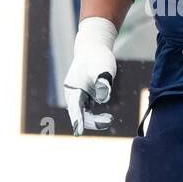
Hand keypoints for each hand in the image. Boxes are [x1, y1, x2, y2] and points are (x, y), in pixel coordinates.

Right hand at [63, 17, 116, 134]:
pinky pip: (87, 112)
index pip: (74, 107)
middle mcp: (73, 94)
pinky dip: (96, 117)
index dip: (77, 120)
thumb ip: (103, 81)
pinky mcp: (84, 97)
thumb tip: (103, 98)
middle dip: (92, 122)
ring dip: (95, 121)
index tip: (78, 132)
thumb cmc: (99, 58)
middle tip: (109, 121)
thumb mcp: (103, 67)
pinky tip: (108, 118)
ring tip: (110, 120)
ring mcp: (78, 96)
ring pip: (83, 115)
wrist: (94, 49)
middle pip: (79, 114)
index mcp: (73, 88)